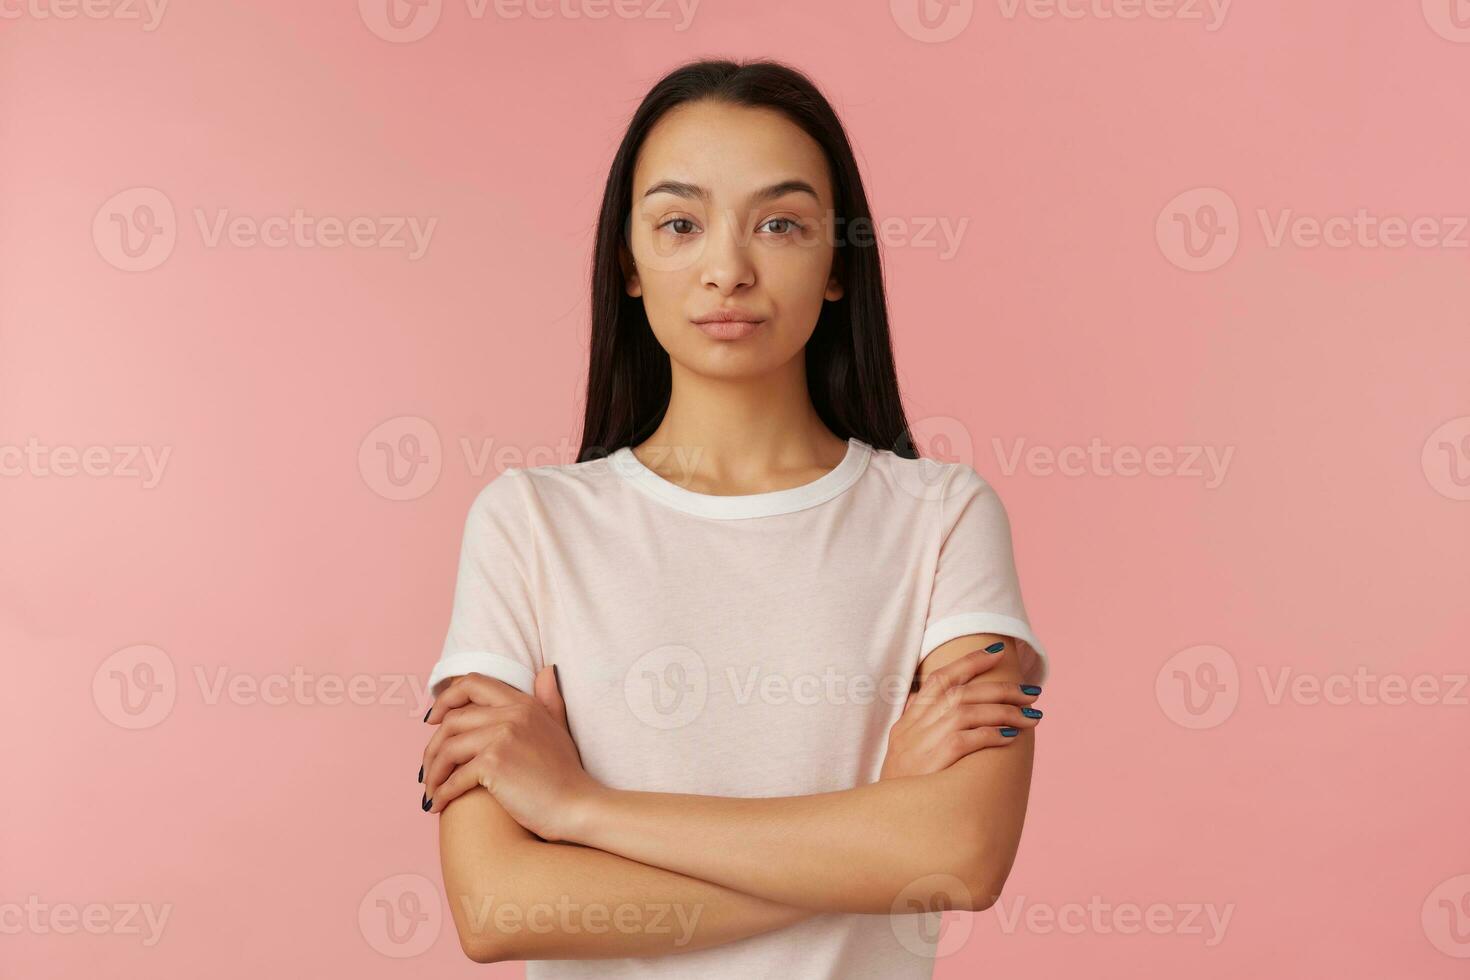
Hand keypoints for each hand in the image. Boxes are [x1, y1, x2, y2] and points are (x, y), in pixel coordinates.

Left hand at [421, 666, 601, 840]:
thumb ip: (549, 699)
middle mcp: (512, 713)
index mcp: (523, 703)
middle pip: (452, 720)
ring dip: (432, 772)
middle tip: (427, 768)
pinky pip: (454, 777)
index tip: (433, 720)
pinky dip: (441, 792)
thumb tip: (546, 670)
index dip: (446, 699)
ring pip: (447, 748)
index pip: (472, 683)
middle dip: (433, 746)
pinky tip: (437, 804)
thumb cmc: (566, 774)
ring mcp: (502, 736)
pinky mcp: (494, 763)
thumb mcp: (558, 728)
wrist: (577, 807)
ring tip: (430, 789)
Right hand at [879, 644, 1042, 779]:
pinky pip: (969, 739)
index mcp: (910, 719)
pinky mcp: (935, 761)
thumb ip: (922, 725)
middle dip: (1002, 688)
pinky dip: (993, 734)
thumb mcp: (905, 751)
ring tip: (1032, 716)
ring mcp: (924, 742)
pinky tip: (1012, 737)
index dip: (969, 662)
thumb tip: (944, 705)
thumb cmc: (902, 787)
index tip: (996, 652)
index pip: (940, 678)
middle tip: (1032, 692)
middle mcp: (916, 725)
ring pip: (969, 712)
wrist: (885, 817)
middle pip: (963, 692)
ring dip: (1005, 711)